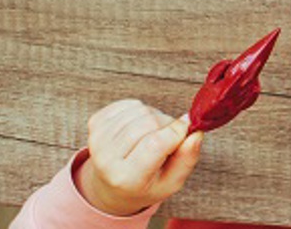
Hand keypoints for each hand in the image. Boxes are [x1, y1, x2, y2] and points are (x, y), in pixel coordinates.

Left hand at [75, 100, 201, 215]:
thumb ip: (187, 159)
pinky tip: (140, 125)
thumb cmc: (145, 184)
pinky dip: (141, 110)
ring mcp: (97, 140)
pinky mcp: (95, 124)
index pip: (155, 144)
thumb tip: (195, 132)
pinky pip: (128, 104)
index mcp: (127, 179)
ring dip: (154, 116)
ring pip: (139, 110)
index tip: (187, 130)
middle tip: (169, 137)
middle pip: (148, 123)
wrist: (111, 186)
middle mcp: (106, 159)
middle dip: (167, 124)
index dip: (177, 131)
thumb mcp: (172, 182)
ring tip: (154, 133)